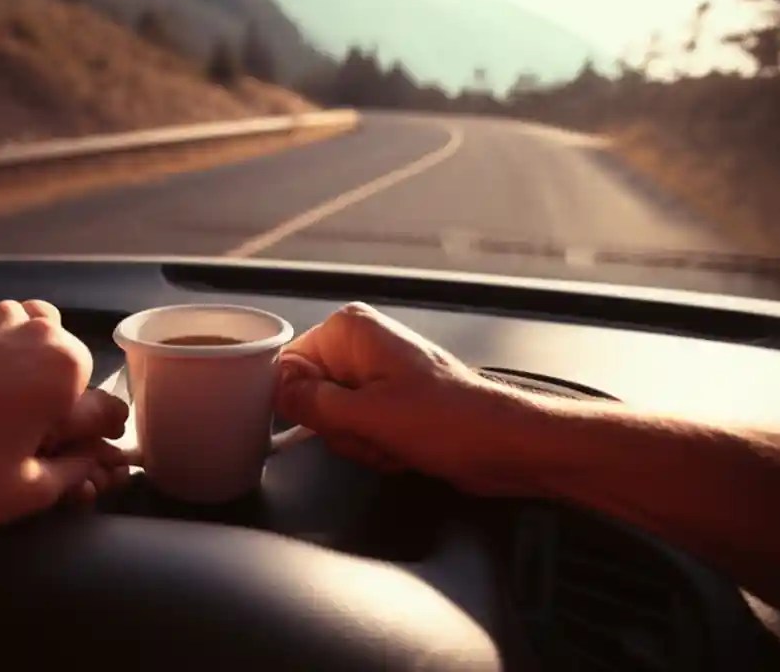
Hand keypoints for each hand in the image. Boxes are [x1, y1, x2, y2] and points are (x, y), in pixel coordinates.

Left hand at [0, 299, 128, 540]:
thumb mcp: (30, 491)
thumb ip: (78, 468)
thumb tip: (101, 459)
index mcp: (62, 369)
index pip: (102, 400)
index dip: (95, 432)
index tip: (78, 451)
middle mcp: (30, 329)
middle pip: (64, 352)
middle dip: (57, 385)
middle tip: (33, 427)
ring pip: (22, 324)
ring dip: (20, 354)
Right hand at [276, 303, 539, 494]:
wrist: (503, 444)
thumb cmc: (449, 421)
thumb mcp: (367, 416)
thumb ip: (311, 403)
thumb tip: (277, 394)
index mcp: (350, 330)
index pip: (288, 364)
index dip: (302, 402)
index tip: (332, 419)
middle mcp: (359, 345)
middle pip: (309, 396)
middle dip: (338, 427)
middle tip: (373, 432)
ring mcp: (374, 373)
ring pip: (332, 419)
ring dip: (358, 442)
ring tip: (394, 441)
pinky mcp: (387, 401)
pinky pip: (356, 430)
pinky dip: (374, 447)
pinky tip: (401, 449)